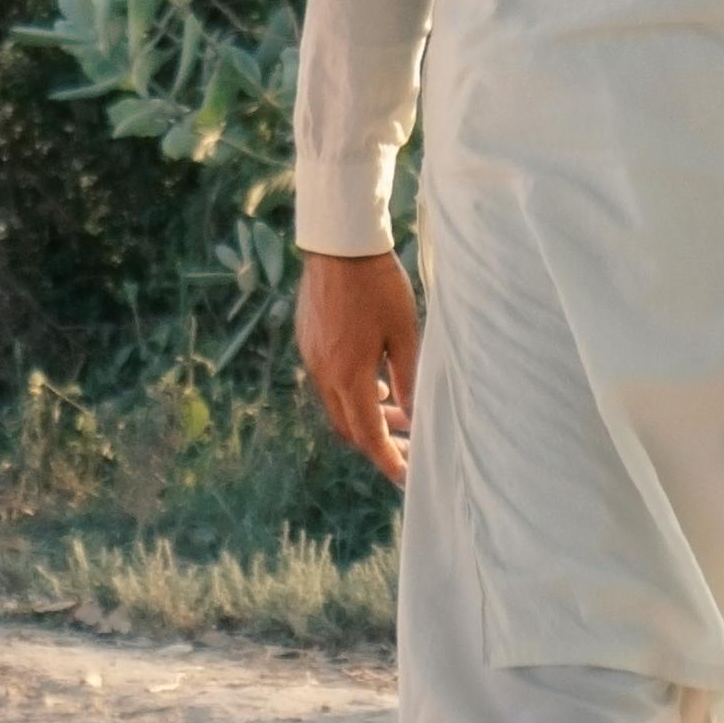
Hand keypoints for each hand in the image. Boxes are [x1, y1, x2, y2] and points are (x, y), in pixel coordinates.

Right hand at [296, 248, 420, 485]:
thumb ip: (408, 380)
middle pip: (348, 428)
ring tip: (399, 412)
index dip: (389, 460)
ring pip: (337, 406)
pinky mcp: (308, 342)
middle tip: (409, 447)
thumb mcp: (404, 335)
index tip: (407, 477)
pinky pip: (329, 383)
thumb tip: (415, 418)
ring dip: (366, 417)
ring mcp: (312, 358)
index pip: (369, 435)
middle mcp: (323, 373)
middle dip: (379, 443)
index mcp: (348, 376)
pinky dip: (353, 395)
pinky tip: (377, 383)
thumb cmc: (378, 285)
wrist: (339, 245)